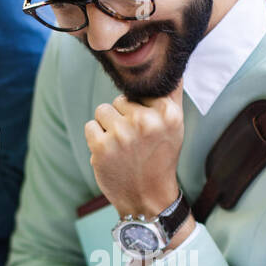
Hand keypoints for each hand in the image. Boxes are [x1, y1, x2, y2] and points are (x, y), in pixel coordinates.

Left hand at [83, 84, 184, 216]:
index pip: (140, 91)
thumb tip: (172, 67)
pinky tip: (111, 154)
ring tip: (122, 147)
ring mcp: (123, 134)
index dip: (140, 108)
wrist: (148, 198)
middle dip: (123, 118)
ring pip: (102, 111)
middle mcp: (146, 121)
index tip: (148, 129)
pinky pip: (90, 126)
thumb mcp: (175, 126)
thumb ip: (172, 94)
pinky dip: (96, 140)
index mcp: (168, 113)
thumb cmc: (160, 158)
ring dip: (108, 128)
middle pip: (118, 100)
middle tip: (136, 143)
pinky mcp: (102, 147)